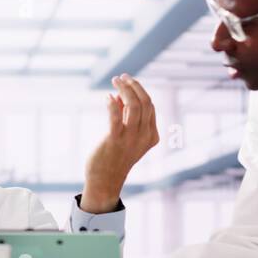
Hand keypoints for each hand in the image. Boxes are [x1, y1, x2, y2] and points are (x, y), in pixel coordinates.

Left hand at [81, 74, 158, 212]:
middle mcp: (144, 136)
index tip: (127, 82)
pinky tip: (108, 97)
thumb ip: (124, 115)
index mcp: (151, 135)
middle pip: (145, 102)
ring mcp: (131, 139)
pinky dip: (112, 104)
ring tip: (115, 80)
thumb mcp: (125, 135)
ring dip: (125, 89)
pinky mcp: (114, 141)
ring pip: (134, 106)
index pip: (150, 106)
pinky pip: (116, 117)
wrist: (105, 181)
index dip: (139, 90)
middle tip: (122, 77)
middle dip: (134, 85)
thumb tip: (117, 94)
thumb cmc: (114, 157)